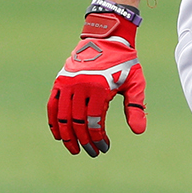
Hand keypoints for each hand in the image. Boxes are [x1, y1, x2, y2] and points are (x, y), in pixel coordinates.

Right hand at [48, 10, 146, 155]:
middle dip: (84, 141)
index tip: (105, 148)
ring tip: (75, 149)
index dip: (98, 138)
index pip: (94, 121)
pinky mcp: (60, 81)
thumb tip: (139, 131)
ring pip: (63, 117)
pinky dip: (53, 122)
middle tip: (92, 153)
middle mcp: (81, 85)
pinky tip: (58, 136)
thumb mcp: (135, 83)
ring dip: (68, 136)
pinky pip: (52, 105)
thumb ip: (136, 107)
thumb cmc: (125, 64)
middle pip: (78, 122)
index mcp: (100, 87)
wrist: (107, 39)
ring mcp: (68, 83)